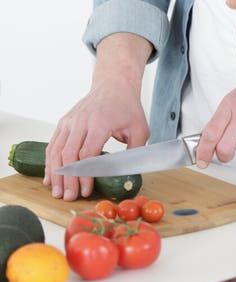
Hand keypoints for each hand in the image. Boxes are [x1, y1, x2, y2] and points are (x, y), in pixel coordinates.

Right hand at [44, 33, 150, 199]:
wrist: (113, 85)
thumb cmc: (127, 107)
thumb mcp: (140, 128)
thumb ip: (135, 151)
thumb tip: (129, 174)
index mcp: (100, 122)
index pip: (87, 153)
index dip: (85, 175)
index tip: (86, 190)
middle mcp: (81, 121)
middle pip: (68, 154)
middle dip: (68, 179)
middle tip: (69, 196)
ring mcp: (70, 121)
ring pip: (56, 150)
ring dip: (55, 174)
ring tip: (57, 192)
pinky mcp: (63, 122)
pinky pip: (53, 144)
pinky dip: (50, 162)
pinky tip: (50, 177)